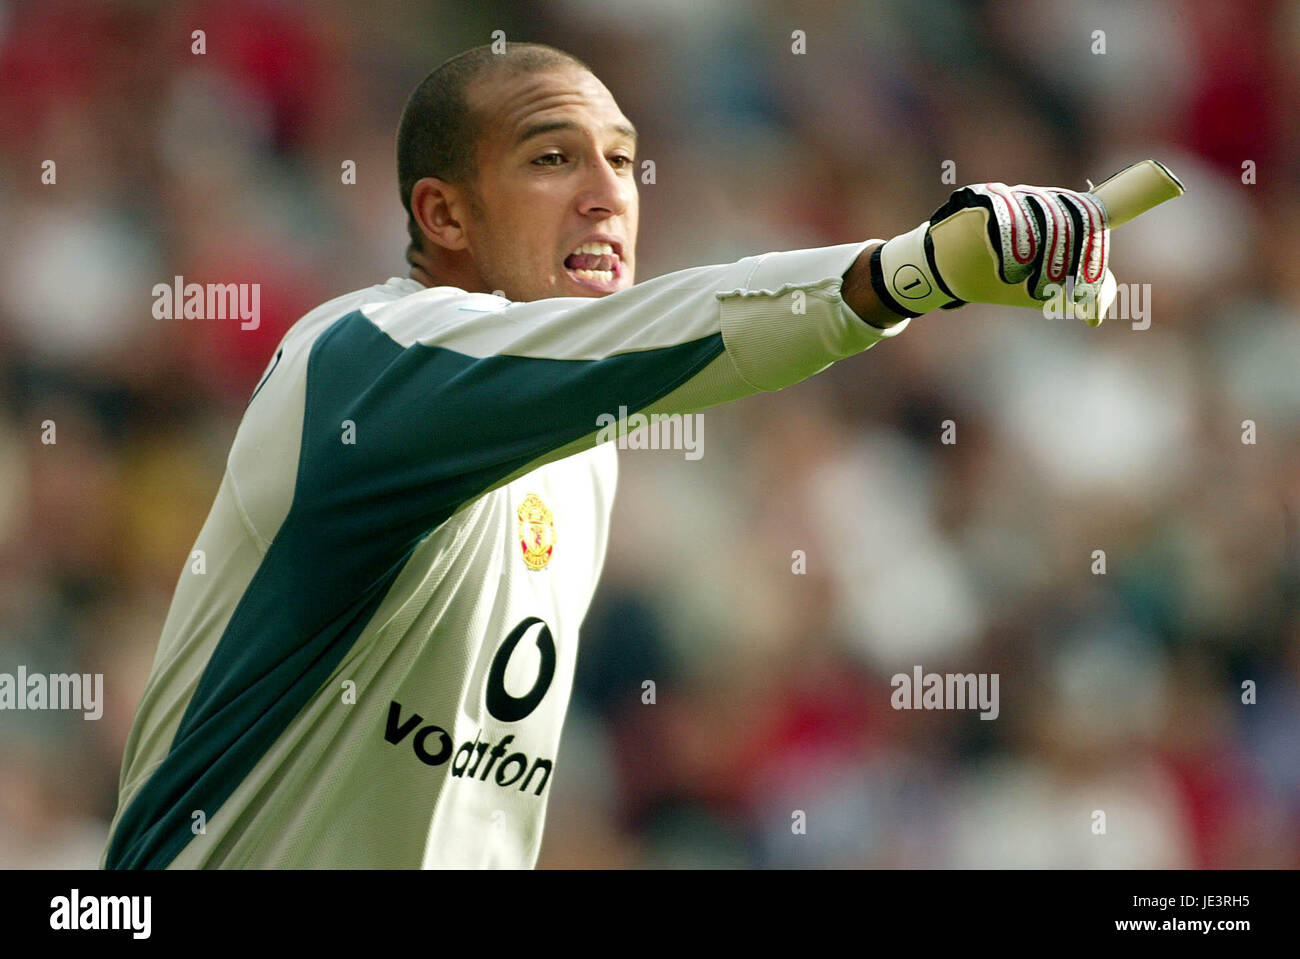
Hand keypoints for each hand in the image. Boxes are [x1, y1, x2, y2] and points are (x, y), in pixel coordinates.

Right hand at [870, 159, 1183, 326]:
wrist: (940, 275)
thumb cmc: (993, 279)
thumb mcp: (1042, 291)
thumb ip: (1078, 294)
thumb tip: (1097, 311)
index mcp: (1063, 217)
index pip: (1098, 211)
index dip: (1136, 194)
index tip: (1171, 182)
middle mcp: (1042, 199)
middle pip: (1075, 220)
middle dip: (1067, 259)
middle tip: (1046, 290)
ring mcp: (1012, 195)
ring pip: (1041, 219)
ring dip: (1034, 258)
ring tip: (1019, 283)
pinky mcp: (980, 198)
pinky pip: (1004, 214)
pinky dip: (1007, 244)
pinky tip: (1001, 265)